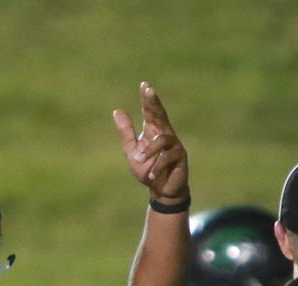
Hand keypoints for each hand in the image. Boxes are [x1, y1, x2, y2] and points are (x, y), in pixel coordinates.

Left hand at [113, 83, 188, 203]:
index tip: (144, 85)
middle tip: (149, 91)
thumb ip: (126, 132)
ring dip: (149, 151)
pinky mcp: (180, 157)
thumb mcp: (132, 150)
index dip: (148, 99)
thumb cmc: (148, 169)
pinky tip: (150, 176)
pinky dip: (157, 166)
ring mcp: (174, 145)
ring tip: (139, 160)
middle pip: (161, 114)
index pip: (150, 111)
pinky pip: (167, 158)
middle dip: (154, 103)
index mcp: (154, 130)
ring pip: (162, 140)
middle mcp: (165, 133)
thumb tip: (117, 111)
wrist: (160, 190)